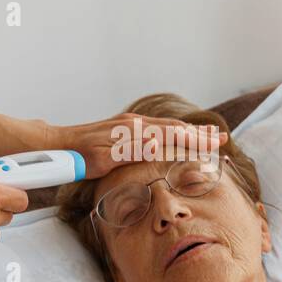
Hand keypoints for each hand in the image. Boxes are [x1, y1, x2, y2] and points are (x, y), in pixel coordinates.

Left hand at [53, 115, 227, 179]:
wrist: (59, 145)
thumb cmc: (80, 156)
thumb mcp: (104, 158)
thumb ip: (131, 150)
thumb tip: (157, 144)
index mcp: (134, 131)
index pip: (173, 134)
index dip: (196, 140)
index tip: (217, 144)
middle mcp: (135, 124)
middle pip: (174, 127)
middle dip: (199, 134)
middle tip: (223, 139)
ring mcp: (130, 124)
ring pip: (167, 126)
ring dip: (189, 131)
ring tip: (207, 136)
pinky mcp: (124, 127)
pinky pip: (156, 127)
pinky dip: (173, 131)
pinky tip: (177, 135)